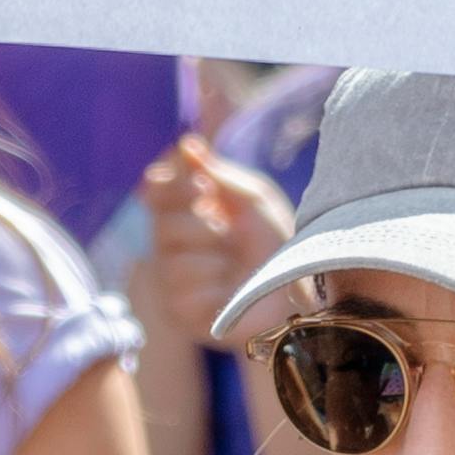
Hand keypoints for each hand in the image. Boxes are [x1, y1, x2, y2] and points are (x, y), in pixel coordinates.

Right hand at [138, 136, 294, 348]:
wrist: (297, 291)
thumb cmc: (277, 242)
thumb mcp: (254, 200)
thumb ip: (218, 173)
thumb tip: (186, 143)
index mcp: (187, 209)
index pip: (156, 189)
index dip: (172, 186)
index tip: (203, 187)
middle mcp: (174, 242)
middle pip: (160, 226)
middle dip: (199, 226)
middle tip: (226, 232)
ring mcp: (174, 278)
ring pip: (171, 263)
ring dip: (212, 262)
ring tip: (234, 269)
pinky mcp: (181, 311)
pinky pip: (183, 295)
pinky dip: (215, 292)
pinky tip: (229, 295)